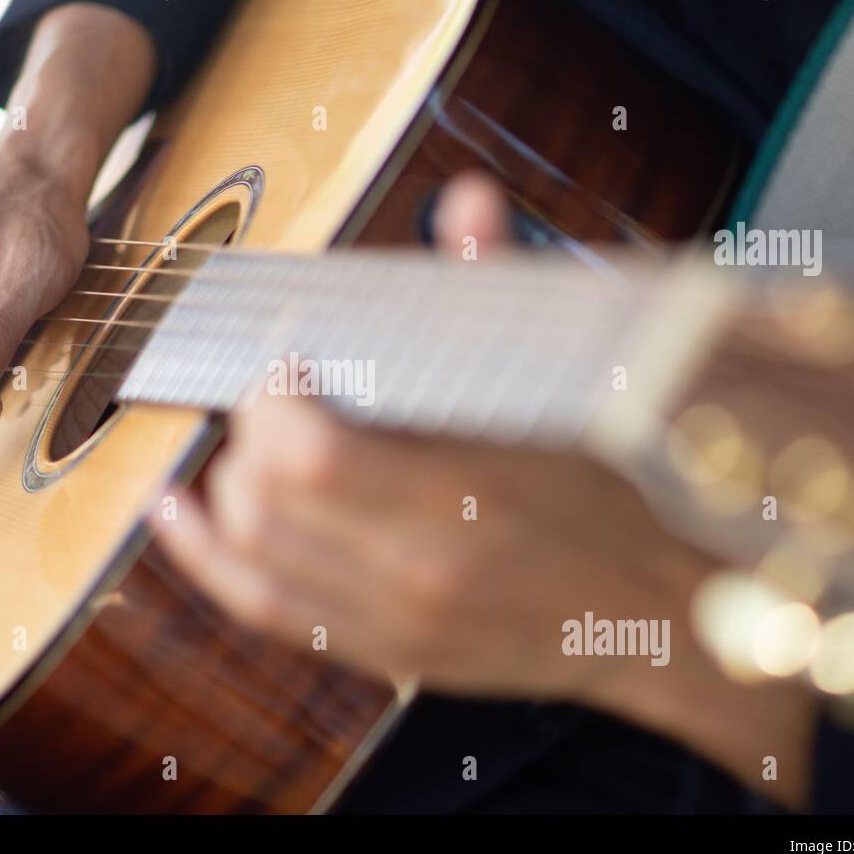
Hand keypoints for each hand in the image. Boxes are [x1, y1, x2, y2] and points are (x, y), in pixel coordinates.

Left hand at [152, 170, 816, 806]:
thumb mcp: (582, 381)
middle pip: (262, 497)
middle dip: (248, 432)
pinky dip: (206, 559)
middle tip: (279, 397)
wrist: (676, 609)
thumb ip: (503, 293)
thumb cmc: (631, 481)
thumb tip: (464, 200)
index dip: (273, 394)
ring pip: (250, 554)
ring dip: (226, 489)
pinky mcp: (392, 653)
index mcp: (469, 489)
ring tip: (246, 447)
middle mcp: (422, 569)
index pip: (305, 450)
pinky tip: (177, 514)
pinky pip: (265, 611)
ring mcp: (403, 623)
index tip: (293, 361)